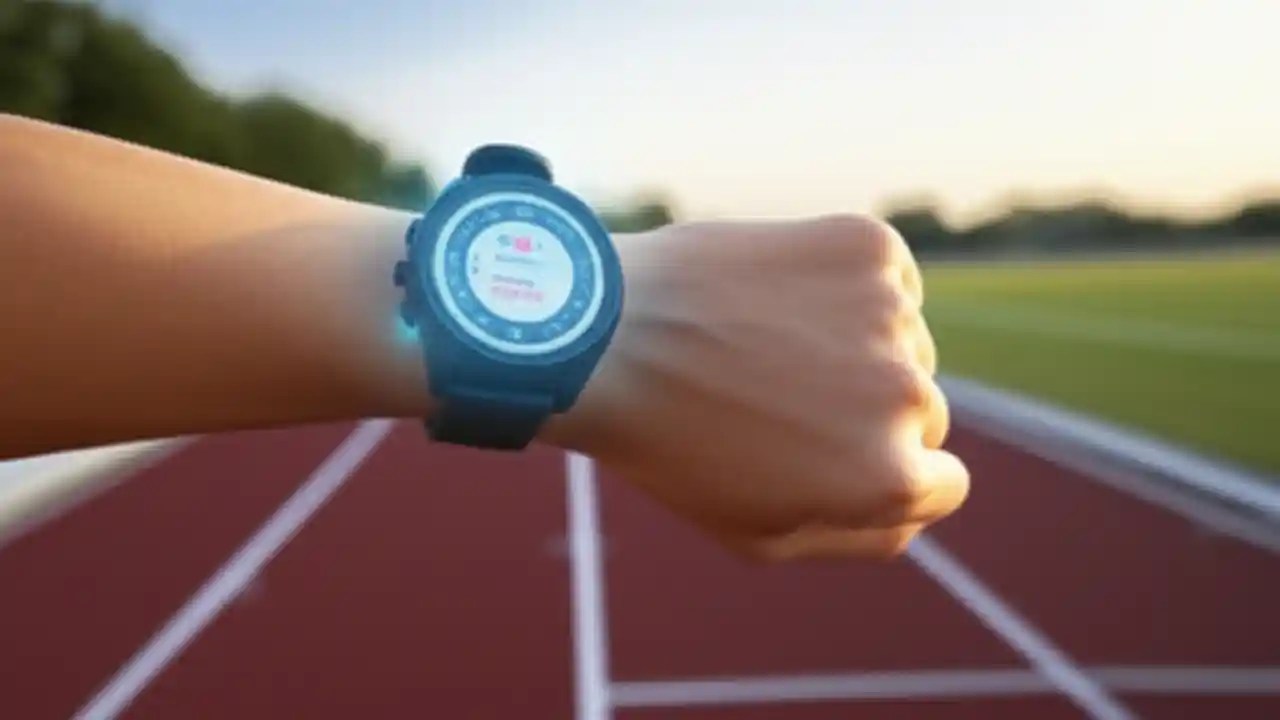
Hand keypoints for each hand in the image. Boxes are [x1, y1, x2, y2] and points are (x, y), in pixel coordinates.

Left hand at [543, 215, 967, 561]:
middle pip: (923, 411)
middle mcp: (907, 399)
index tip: (830, 448)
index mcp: (888, 483)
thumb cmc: (670, 447)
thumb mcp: (760, 536)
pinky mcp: (868, 248)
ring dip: (854, 344)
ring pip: (902, 341)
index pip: (944, 482)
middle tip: (778, 395)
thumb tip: (920, 502)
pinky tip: (777, 296)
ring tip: (763, 343)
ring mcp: (892, 316)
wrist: (605, 335)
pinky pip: (887, 277)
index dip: (884, 468)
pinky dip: (847, 286)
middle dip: (865, 409)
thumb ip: (862, 533)